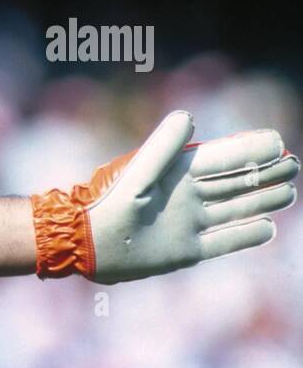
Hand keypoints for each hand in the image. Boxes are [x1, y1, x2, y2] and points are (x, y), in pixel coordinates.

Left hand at [31, 110, 298, 284]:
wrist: (84, 243)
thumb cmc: (107, 204)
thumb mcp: (137, 174)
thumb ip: (163, 148)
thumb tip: (188, 116)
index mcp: (177, 174)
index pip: (222, 158)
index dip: (248, 149)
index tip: (277, 141)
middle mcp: (187, 197)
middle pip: (235, 183)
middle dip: (264, 173)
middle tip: (293, 164)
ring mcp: (188, 224)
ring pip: (235, 209)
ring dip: (262, 200)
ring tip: (288, 192)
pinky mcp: (185, 250)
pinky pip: (223, 241)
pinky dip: (246, 235)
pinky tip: (267, 228)